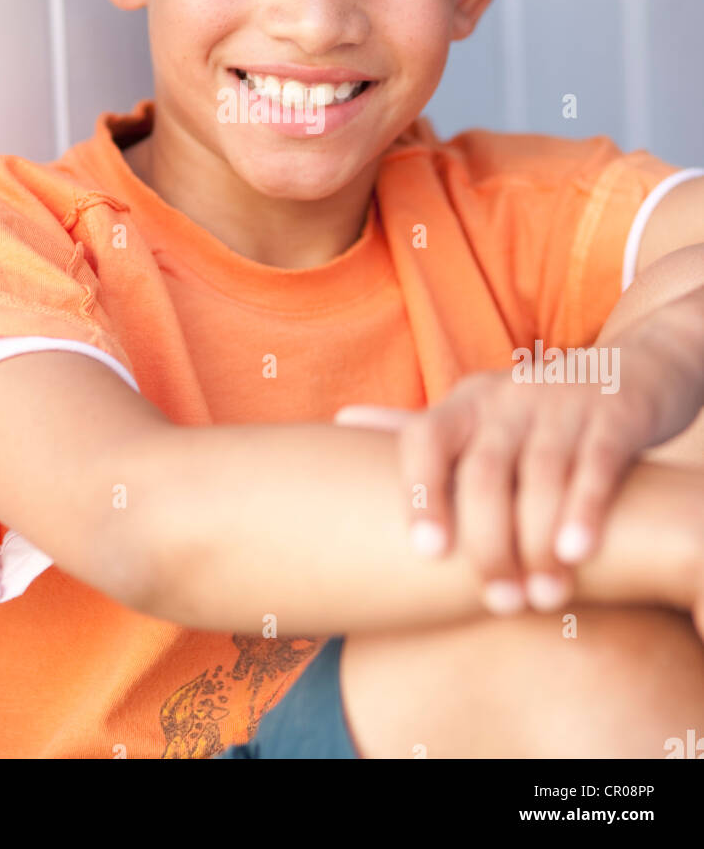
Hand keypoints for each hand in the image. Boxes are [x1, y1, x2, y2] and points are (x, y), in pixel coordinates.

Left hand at [334, 322, 703, 616]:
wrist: (630, 368)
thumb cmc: (535, 414)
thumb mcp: (477, 413)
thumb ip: (417, 428)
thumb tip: (338, 420)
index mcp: (466, 403)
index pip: (424, 439)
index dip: (421, 494)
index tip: (427, 554)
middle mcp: (508, 399)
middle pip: (485, 473)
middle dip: (489, 542)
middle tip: (498, 600)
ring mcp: (562, 403)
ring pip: (542, 475)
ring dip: (540, 541)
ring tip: (542, 597)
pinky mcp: (614, 414)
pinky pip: (596, 463)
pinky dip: (585, 507)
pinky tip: (578, 552)